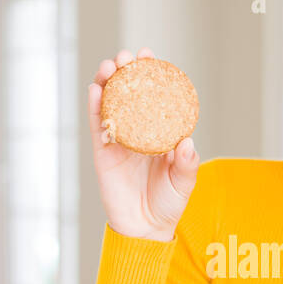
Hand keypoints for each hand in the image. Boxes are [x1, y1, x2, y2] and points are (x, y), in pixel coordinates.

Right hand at [88, 47, 198, 242]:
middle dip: (126, 71)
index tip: (150, 55)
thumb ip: (187, 164)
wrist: (145, 227)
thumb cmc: (168, 203)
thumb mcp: (184, 183)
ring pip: (110, 103)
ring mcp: (118, 139)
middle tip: (127, 56)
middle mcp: (138, 130)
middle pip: (129, 93)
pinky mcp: (102, 152)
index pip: (154, 96)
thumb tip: (187, 142)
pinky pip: (97, 125)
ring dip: (108, 81)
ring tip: (109, 66)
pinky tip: (95, 88)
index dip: (151, 74)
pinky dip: (95, 105)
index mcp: (159, 132)